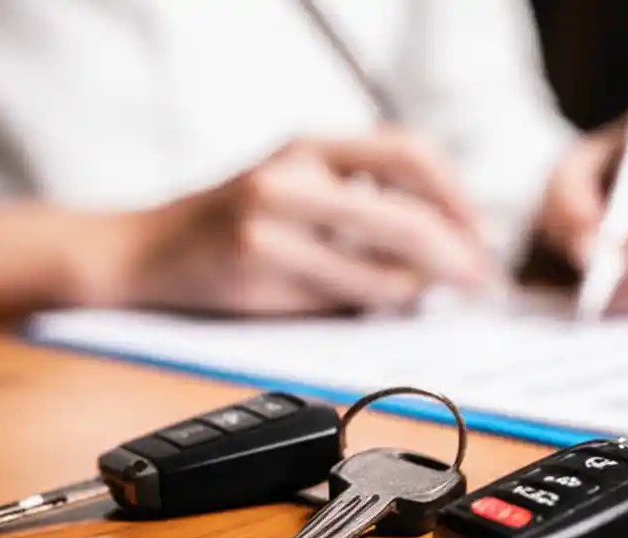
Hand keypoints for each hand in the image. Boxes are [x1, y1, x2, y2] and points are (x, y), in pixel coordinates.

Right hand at [74, 131, 495, 314]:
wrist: (145, 250)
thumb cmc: (230, 224)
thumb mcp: (294, 189)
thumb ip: (360, 206)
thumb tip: (443, 249)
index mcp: (308, 146)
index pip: (408, 154)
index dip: (456, 194)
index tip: (481, 232)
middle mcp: (291, 173)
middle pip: (406, 213)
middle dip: (457, 254)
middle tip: (481, 280)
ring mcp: (272, 219)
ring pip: (383, 263)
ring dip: (420, 288)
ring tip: (429, 296)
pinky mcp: (258, 264)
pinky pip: (345, 293)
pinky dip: (376, 301)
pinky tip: (379, 302)